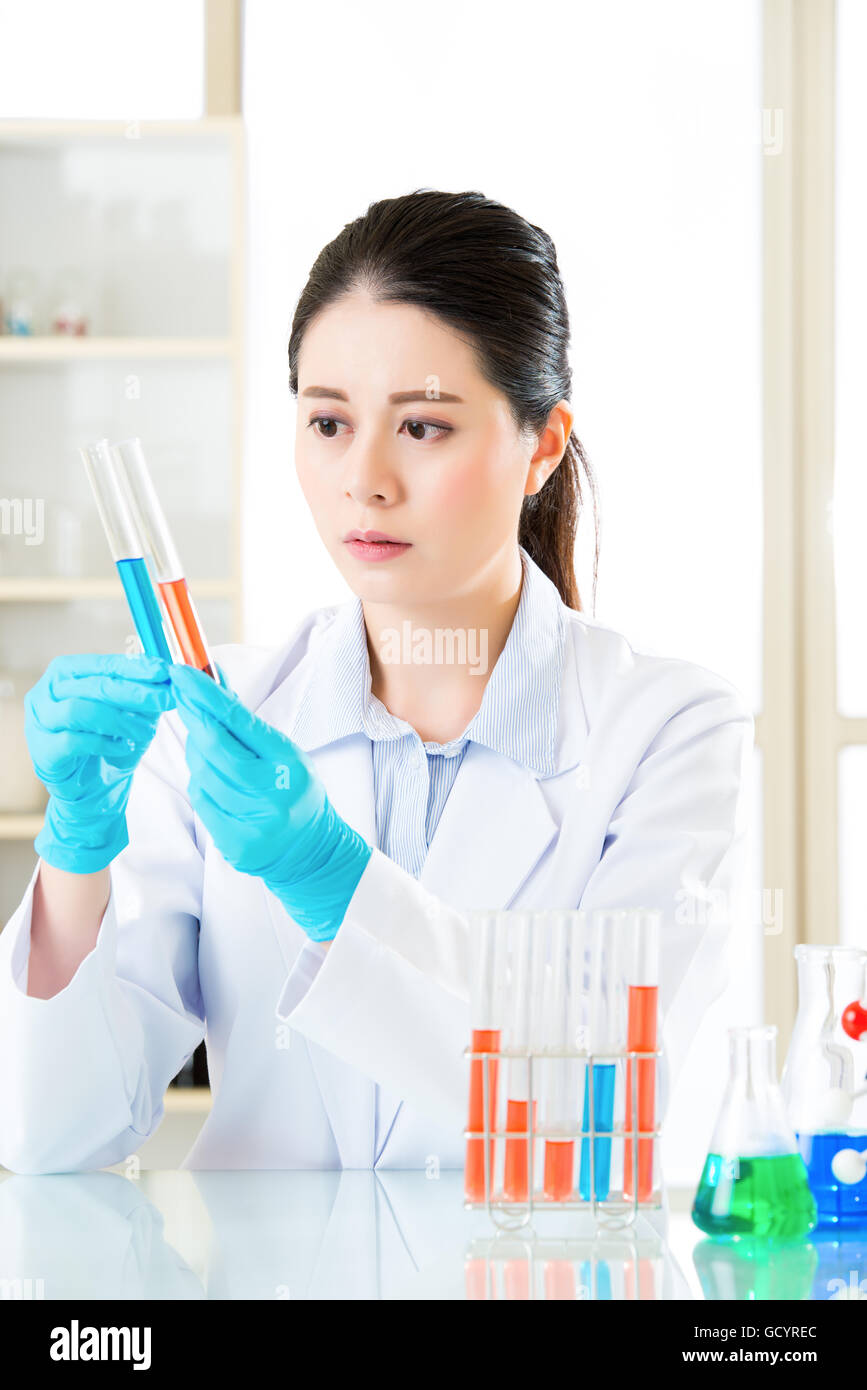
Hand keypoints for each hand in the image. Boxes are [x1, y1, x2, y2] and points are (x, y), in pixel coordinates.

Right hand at [25, 653, 174, 872]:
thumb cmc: (107, 742)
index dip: (134, 667)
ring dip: (119, 720)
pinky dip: (102, 743)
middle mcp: (47, 692)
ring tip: (146, 731)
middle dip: (135, 692)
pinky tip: (123, 747)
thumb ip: (143, 694)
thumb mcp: (130, 714)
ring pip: (79, 710)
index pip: (103, 663)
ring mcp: (40, 721)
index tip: (164, 670)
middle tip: (165, 698)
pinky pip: (72, 741)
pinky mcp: (43, 751)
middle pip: (94, 685)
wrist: (89, 786)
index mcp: (66, 672)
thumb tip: (168, 676)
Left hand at [170, 663, 371, 940]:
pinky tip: (209, 778)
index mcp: (289, 763)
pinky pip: (202, 803)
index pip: (240, 722)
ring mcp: (255, 821)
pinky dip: (200, 784)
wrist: (312, 850)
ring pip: (204, 775)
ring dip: (196, 753)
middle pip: (216, 748)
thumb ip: (248, 726)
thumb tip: (214, 683)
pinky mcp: (236, 843)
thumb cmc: (294, 791)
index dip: (207, 696)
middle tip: (180, 696)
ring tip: (202, 744)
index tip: (182, 674)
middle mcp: (274, 793)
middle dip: (194, 718)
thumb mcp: (285, 754)